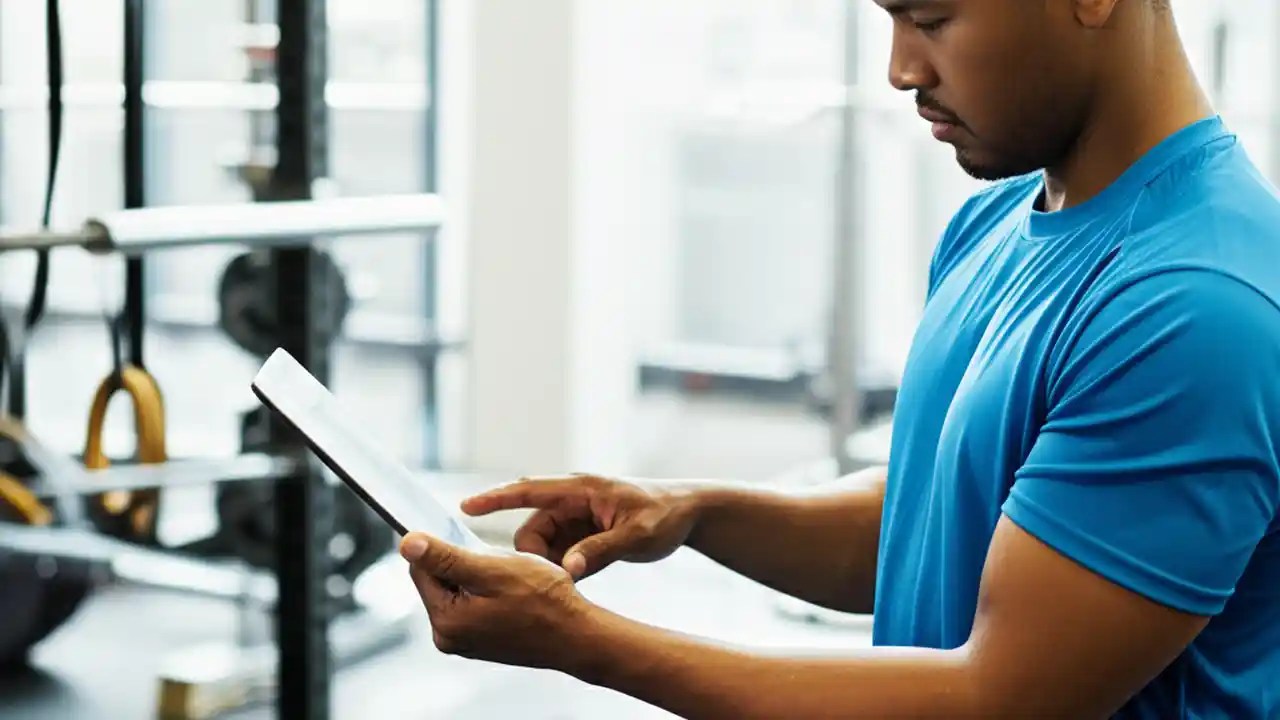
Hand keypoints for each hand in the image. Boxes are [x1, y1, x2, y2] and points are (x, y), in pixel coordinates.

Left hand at [399, 532, 589, 670]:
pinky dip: (486, 590)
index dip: (440, 545)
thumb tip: (406, 544)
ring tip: (509, 577)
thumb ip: (446, 557)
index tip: (466, 538)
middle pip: (437, 580)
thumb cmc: (544, 602)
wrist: (577, 636)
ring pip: (456, 590)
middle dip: (462, 562)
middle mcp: (448, 636)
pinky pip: (471, 604)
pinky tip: (511, 590)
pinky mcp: (479, 641)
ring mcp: (464, 641)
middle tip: (498, 562)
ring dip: (476, 575)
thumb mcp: (493, 569)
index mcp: (445, 621)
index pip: (421, 569)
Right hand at [461, 474, 700, 579]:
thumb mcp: (637, 536)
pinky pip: (559, 552)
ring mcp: (578, 516)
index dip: (495, 498)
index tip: (465, 508)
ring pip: (543, 544)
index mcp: (582, 489)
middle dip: (531, 555)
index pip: (529, 490)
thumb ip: (601, 552)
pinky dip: (559, 568)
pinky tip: (572, 584)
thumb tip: (566, 571)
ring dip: (547, 565)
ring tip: (567, 584)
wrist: (690, 513)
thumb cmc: (666, 516)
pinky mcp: (584, 532)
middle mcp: (574, 499)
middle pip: (532, 528)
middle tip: (548, 580)